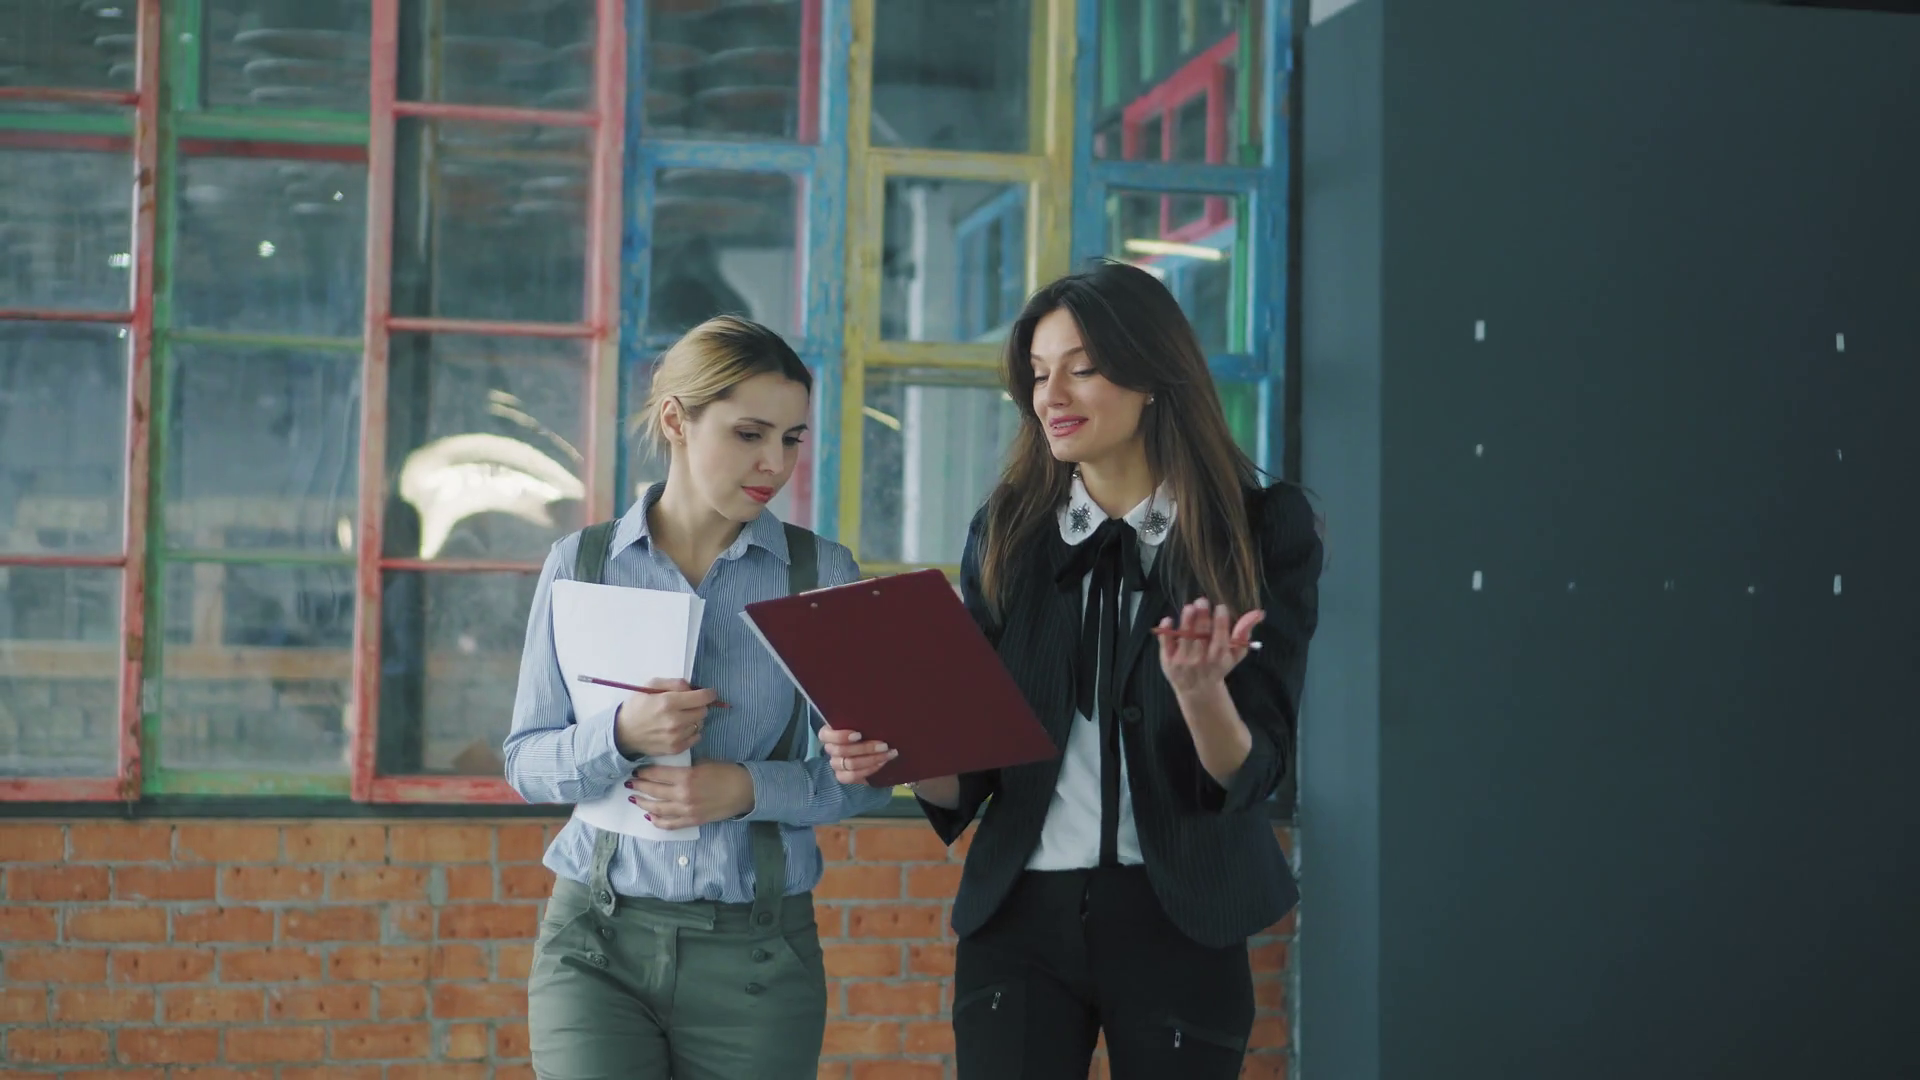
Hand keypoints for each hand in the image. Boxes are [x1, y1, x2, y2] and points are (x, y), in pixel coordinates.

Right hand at [613, 679, 715, 757]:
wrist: (623, 733)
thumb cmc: (637, 706)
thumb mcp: (651, 685)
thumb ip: (674, 683)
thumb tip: (693, 688)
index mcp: (668, 702)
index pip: (702, 698)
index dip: (709, 694)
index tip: (709, 693)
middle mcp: (675, 721)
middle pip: (704, 711)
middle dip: (700, 705)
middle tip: (689, 705)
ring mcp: (676, 737)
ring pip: (700, 724)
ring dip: (695, 719)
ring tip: (682, 717)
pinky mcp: (675, 749)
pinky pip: (696, 737)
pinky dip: (692, 732)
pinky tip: (680, 728)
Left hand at [625, 762, 753, 829]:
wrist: (743, 791)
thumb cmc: (726, 773)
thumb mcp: (704, 763)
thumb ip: (685, 767)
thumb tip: (669, 769)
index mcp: (686, 777)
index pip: (657, 774)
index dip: (644, 772)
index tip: (636, 771)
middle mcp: (683, 795)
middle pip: (653, 791)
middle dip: (639, 787)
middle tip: (630, 783)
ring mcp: (686, 810)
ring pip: (657, 809)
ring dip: (643, 804)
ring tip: (635, 799)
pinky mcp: (692, 821)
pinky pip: (669, 824)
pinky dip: (657, 821)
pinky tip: (650, 817)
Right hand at [817, 723, 897, 785]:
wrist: (876, 748)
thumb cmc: (868, 730)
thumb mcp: (864, 722)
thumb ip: (861, 719)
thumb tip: (874, 711)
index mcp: (829, 732)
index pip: (825, 735)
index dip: (840, 736)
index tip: (859, 734)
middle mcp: (830, 748)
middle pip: (842, 751)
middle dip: (866, 748)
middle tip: (884, 745)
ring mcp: (835, 764)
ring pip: (850, 764)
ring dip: (872, 759)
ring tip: (888, 754)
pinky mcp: (842, 776)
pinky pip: (852, 776)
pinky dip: (869, 770)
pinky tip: (881, 763)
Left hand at [1157, 597, 1264, 697]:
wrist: (1198, 690)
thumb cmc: (1219, 667)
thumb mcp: (1235, 653)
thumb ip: (1244, 633)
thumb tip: (1259, 613)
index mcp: (1219, 656)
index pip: (1220, 637)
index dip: (1221, 621)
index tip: (1220, 607)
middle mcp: (1201, 659)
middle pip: (1201, 634)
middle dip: (1202, 617)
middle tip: (1202, 601)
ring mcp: (1183, 660)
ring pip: (1185, 636)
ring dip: (1187, 620)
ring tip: (1190, 608)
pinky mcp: (1168, 660)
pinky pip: (1166, 644)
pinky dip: (1166, 632)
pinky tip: (1168, 620)